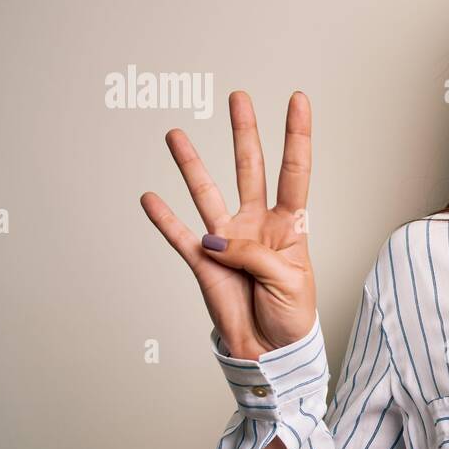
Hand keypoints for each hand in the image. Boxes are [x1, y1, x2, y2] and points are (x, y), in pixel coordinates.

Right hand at [140, 91, 316, 360]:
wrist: (269, 351)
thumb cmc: (291, 316)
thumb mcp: (289, 282)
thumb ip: (255, 255)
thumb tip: (216, 239)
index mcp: (291, 226)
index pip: (295, 172)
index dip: (297, 136)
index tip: (298, 99)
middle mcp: (258, 224)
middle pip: (251, 169)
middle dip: (245, 133)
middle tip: (237, 97)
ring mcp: (228, 240)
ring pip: (207, 193)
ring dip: (191, 164)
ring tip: (176, 134)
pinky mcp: (203, 263)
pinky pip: (180, 235)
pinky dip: (164, 218)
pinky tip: (150, 197)